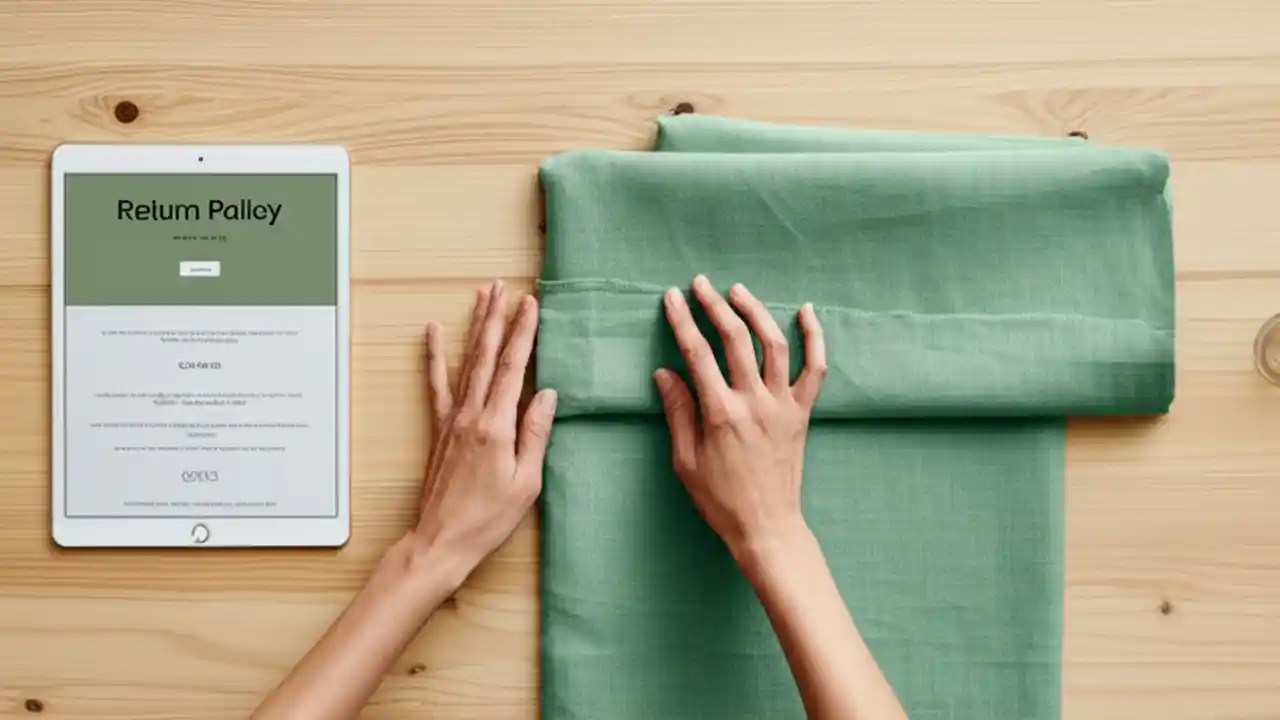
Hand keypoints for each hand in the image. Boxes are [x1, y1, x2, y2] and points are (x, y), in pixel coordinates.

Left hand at [414, 280, 556, 579]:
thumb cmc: (488, 518)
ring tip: (482, 295)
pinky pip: (436, 383)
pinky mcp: (440, 428)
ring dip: (475, 325)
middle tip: (505, 286)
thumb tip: (548, 394)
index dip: (524, 332)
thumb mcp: (526, 481)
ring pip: (465, 361)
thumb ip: (536, 434)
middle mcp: (471, 414)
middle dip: (498, 317)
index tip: (531, 304)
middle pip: (487, 354)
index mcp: (496, 426)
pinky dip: (434, 355)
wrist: (442, 540)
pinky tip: (432, 332)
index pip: (513, 367)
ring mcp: (452, 419)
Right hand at [654, 274, 825, 558]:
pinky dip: (814, 337)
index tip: (672, 298)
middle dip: (714, 305)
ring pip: (773, 344)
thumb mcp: (685, 460)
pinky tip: (806, 311)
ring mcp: (783, 405)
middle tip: (700, 284)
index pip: (697, 354)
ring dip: (755, 311)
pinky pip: (815, 368)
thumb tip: (664, 372)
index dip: (683, 321)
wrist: (767, 526)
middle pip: (734, 339)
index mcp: (721, 414)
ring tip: (737, 291)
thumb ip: (678, 412)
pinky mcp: (802, 413)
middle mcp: (754, 402)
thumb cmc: (720, 499)